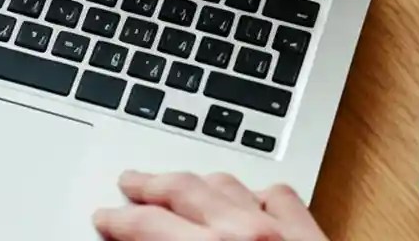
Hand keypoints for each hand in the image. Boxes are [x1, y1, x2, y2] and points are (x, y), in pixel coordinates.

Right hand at [93, 171, 328, 240]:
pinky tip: (248, 199)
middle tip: (131, 184)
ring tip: (180, 184)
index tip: (104, 218)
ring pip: (228, 184)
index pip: (146, 226)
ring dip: (197, 182)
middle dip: (151, 185)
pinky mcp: (314, 236)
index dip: (117, 220)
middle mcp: (244, 235)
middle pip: (184, 190)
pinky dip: (255, 193)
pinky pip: (279, 196)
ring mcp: (282, 231)